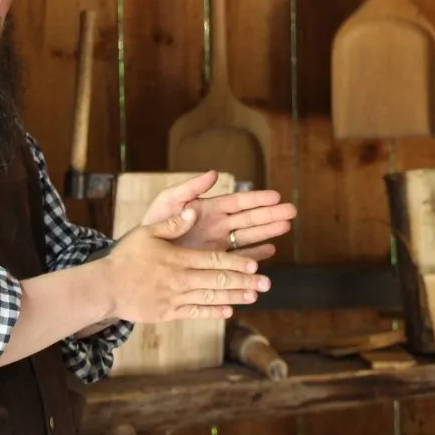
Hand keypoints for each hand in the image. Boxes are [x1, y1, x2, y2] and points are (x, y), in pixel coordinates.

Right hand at [100, 207, 269, 322]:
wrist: (104, 287)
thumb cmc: (125, 257)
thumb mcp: (147, 232)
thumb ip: (173, 222)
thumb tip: (194, 208)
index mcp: (178, 258)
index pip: (214, 260)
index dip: (237, 263)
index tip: (256, 264)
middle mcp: (180, 280)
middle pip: (218, 282)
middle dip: (245, 282)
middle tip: (267, 283)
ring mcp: (175, 298)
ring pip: (211, 299)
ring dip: (235, 297)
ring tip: (254, 296)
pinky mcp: (168, 313)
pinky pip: (195, 313)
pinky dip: (213, 312)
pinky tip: (228, 311)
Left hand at [139, 171, 296, 261]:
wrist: (143, 253)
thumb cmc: (153, 223)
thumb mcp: (168, 201)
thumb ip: (189, 188)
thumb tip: (213, 173)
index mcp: (209, 208)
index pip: (238, 202)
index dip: (257, 199)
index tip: (276, 196)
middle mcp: (217, 225)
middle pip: (249, 219)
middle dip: (270, 215)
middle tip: (292, 211)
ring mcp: (218, 244)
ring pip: (248, 237)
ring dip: (268, 232)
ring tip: (286, 227)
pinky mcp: (215, 261)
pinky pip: (238, 258)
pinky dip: (254, 255)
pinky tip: (270, 251)